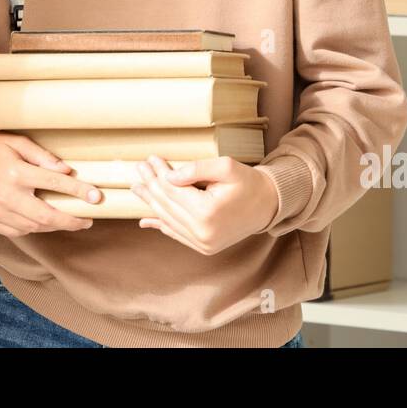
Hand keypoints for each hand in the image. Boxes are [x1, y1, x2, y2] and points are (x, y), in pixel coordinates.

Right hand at [0, 130, 100, 236]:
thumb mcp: (17, 142)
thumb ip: (42, 156)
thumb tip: (66, 170)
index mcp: (15, 172)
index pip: (55, 183)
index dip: (78, 191)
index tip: (96, 197)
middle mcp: (5, 195)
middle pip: (46, 216)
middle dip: (71, 221)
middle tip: (87, 221)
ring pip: (33, 227)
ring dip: (53, 226)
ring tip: (67, 220)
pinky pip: (17, 232)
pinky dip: (32, 228)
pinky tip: (41, 220)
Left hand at [132, 156, 278, 253]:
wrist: (268, 206)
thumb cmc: (248, 183)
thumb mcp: (225, 167)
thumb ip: (196, 170)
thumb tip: (169, 177)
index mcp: (207, 212)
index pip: (173, 190)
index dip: (159, 174)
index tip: (150, 160)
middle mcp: (202, 233)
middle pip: (168, 205)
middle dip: (152, 185)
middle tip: (139, 169)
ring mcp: (203, 243)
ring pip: (169, 220)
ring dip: (152, 203)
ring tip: (138, 187)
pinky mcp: (204, 247)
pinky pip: (177, 234)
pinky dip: (161, 225)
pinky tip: (146, 220)